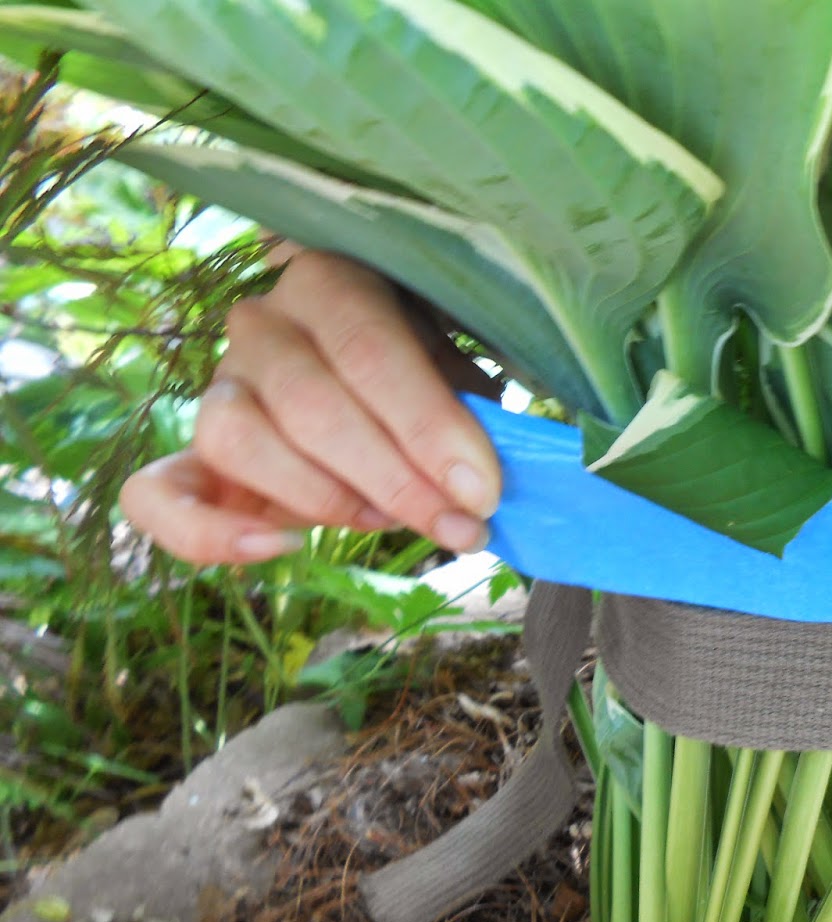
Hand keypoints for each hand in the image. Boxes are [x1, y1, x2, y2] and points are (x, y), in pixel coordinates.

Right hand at [120, 247, 502, 563]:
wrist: (369, 372)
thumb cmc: (424, 371)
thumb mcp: (458, 374)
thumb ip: (474, 415)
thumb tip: (496, 482)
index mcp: (331, 283)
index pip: (370, 353)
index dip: (428, 430)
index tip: (482, 492)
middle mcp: (262, 325)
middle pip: (312, 407)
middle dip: (397, 483)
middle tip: (461, 528)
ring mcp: (219, 388)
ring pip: (237, 440)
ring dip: (322, 498)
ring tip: (388, 522)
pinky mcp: (192, 454)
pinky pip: (156, 494)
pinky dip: (206, 534)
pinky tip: (279, 549)